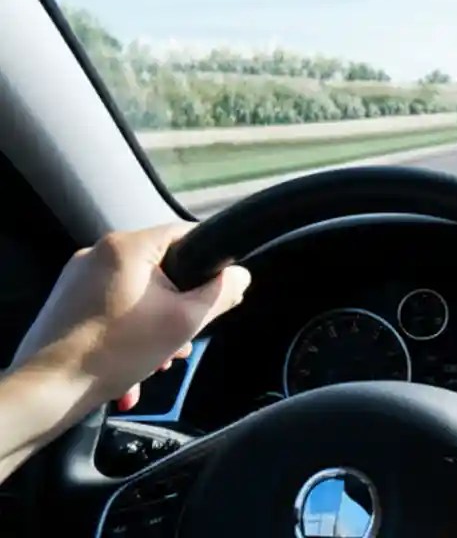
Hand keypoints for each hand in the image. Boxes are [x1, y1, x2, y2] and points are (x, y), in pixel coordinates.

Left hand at [11, 223, 249, 409]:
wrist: (48, 389)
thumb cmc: (117, 351)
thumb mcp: (184, 323)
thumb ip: (220, 294)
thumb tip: (240, 277)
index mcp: (126, 246)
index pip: (185, 234)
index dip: (208, 264)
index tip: (215, 295)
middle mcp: (97, 253)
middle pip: (161, 271)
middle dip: (178, 308)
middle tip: (182, 342)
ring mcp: (77, 278)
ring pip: (137, 295)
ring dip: (155, 327)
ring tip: (157, 362)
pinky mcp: (66, 303)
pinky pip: (112, 311)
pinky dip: (128, 334)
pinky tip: (132, 368)